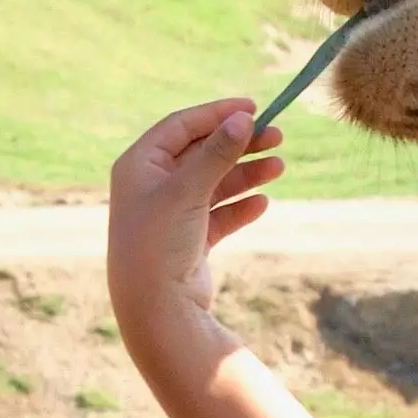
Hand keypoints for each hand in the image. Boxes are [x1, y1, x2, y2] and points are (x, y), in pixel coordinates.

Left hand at [106, 100, 285, 332]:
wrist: (155, 309)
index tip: (254, 108)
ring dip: (245, 174)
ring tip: (278, 167)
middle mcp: (151, 186)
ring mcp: (170, 214)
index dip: (217, 114)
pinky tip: (261, 203)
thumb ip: (216, 153)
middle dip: (238, 145)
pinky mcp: (187, 240)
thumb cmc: (160, 241)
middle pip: (201, 153)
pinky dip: (239, 206)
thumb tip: (243, 119)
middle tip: (277, 137)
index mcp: (139, 165)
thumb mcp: (188, 190)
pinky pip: (218, 214)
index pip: (181, 126)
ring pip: (214, 183)